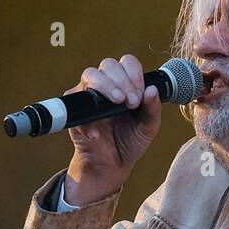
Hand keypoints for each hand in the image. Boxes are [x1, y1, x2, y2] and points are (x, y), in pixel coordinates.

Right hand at [64, 53, 162, 204]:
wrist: (113, 164)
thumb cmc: (130, 141)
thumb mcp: (148, 127)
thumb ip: (152, 109)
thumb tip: (152, 90)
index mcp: (126, 84)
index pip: (127, 63)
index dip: (134, 74)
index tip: (139, 95)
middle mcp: (107, 85)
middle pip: (108, 64)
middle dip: (121, 80)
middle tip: (131, 102)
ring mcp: (89, 96)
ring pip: (89, 74)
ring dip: (105, 86)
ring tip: (117, 104)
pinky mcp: (76, 112)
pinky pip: (76, 103)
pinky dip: (87, 119)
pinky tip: (97, 134)